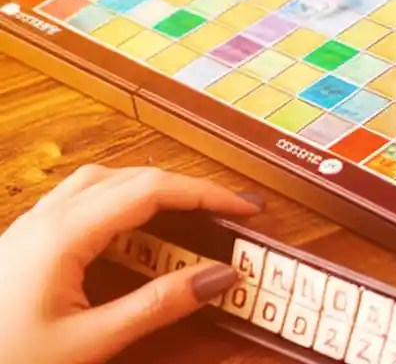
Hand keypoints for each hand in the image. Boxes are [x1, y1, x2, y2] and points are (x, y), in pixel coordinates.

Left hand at [0, 165, 263, 363]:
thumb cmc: (10, 359)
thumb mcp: (91, 343)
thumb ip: (158, 305)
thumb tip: (220, 275)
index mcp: (64, 235)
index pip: (151, 190)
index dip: (206, 194)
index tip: (245, 209)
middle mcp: (45, 219)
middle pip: (130, 176)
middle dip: (186, 188)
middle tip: (228, 211)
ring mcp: (29, 227)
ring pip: (101, 181)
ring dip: (150, 188)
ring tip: (187, 213)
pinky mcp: (22, 243)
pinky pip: (79, 200)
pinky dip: (120, 201)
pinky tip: (132, 230)